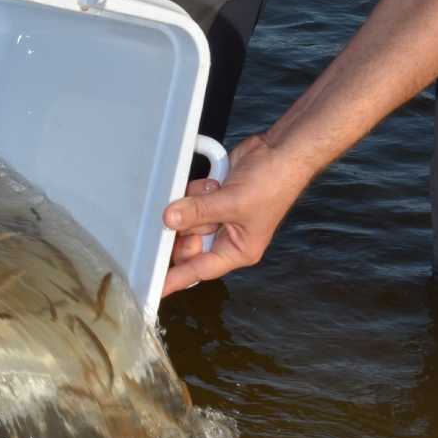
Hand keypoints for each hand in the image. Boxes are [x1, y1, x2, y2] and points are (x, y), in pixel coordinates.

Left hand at [160, 133, 305, 296]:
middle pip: (187, 242)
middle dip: (185, 226)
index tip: (156, 287)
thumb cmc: (273, 184)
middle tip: (187, 211)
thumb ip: (199, 212)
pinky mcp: (213, 196)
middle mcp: (227, 236)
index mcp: (238, 249)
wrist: (281, 151)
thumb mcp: (233, 203)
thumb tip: (170, 219)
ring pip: (186, 218)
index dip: (177, 278)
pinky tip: (213, 180)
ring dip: (194, 201)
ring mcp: (218, 215)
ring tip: (213, 188)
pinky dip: (196, 188)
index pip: (200, 269)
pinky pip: (190, 198)